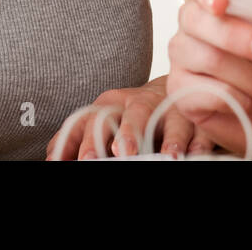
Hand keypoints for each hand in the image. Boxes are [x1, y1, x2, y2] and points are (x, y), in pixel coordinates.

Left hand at [45, 76, 213, 159]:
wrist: (166, 91)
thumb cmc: (126, 115)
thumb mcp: (100, 122)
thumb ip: (76, 138)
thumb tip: (51, 159)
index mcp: (109, 105)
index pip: (95, 119)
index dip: (89, 140)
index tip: (84, 160)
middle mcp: (139, 103)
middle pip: (133, 115)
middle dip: (128, 134)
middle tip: (122, 153)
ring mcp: (169, 107)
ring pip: (170, 118)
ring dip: (169, 138)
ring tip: (168, 156)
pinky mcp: (194, 115)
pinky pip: (199, 128)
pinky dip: (198, 142)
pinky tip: (194, 154)